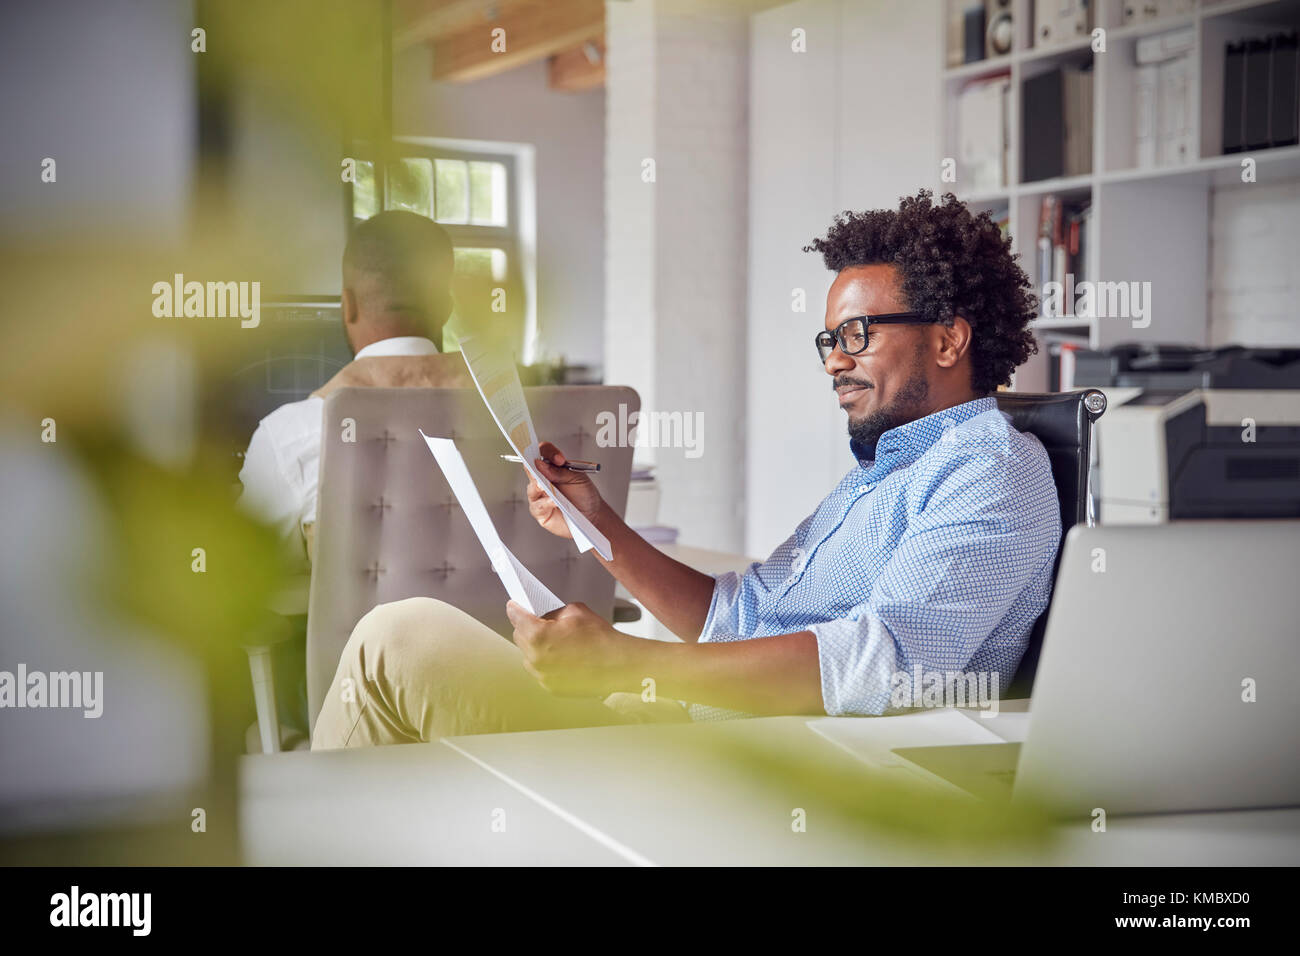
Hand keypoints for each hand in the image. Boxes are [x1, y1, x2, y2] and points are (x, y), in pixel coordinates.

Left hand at [506, 600, 642, 696]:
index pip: (516, 617)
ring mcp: (542, 675)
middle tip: (545, 624)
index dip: (515, 608)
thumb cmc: (600, 639)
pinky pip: (541, 671)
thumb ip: (554, 611)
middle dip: (529, 628)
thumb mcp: (575, 612)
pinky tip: (565, 658)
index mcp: (538, 635)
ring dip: (537, 648)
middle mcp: (535, 658)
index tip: (514, 606)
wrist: (618, 665)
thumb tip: (546, 615)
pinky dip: (548, 664)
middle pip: (519, 637)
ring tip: (559, 644)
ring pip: (529, 656)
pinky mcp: (551, 687)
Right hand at [525, 441, 604, 539]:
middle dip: (536, 468)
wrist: (592, 515)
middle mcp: (542, 480)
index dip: (548, 452)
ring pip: (532, 488)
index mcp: (552, 467)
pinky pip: (537, 505)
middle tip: (543, 468)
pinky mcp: (539, 511)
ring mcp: (539, 495)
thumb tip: (542, 465)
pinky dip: (546, 502)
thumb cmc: (584, 495)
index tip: (559, 459)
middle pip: (531, 468)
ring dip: (539, 486)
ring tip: (548, 487)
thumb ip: (561, 472)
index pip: (543, 452)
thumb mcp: (577, 478)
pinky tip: (554, 501)